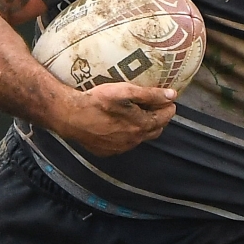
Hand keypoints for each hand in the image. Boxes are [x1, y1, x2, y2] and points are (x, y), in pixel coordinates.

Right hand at [51, 82, 179, 155]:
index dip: (168, 106)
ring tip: (135, 113)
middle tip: (153, 105)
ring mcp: (121, 148)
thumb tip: (172, 95)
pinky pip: (123, 144)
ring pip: (140, 138)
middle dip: (158, 117)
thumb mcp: (126, 91)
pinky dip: (126, 134)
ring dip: (142, 127)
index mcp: (142, 125)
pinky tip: (117, 124)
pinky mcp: (108, 151)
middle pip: (155, 129)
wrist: (71, 116)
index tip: (167, 99)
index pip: (165, 117)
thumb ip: (151, 94)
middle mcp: (134, 140)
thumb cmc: (98, 101)